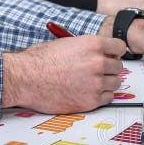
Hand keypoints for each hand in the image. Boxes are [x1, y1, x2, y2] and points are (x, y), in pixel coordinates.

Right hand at [2, 36, 125, 111]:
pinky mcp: (91, 101)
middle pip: (118, 66)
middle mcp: (98, 63)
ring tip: (90, 82)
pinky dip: (101, 96)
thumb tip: (101, 53)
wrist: (24, 79)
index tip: (110, 56)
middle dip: (109, 68)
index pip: (120, 47)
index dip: (114, 52)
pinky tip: (88, 92)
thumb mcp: (66, 43)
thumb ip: (87, 48)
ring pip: (116, 83)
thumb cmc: (38, 60)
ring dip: (106, 83)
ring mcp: (96, 83)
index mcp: (93, 45)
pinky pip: (108, 98)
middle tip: (97, 71)